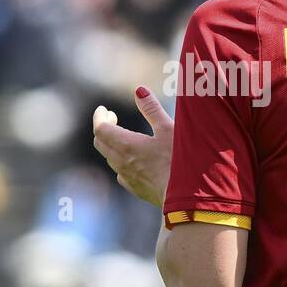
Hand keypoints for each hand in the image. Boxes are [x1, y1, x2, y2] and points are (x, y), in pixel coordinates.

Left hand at [91, 86, 172, 207]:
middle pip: (100, 143)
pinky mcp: (135, 189)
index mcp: (126, 145)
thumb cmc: (180, 159)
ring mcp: (127, 178)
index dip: (99, 117)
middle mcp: (121, 162)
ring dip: (111, 144)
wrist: (188, 196)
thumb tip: (138, 90)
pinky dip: (120, 161)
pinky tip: (132, 160)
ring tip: (123, 136)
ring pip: (109, 158)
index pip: (100, 129)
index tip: (104, 109)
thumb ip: (151, 109)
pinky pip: (120, 173)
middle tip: (113, 118)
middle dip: (103, 128)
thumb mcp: (169, 129)